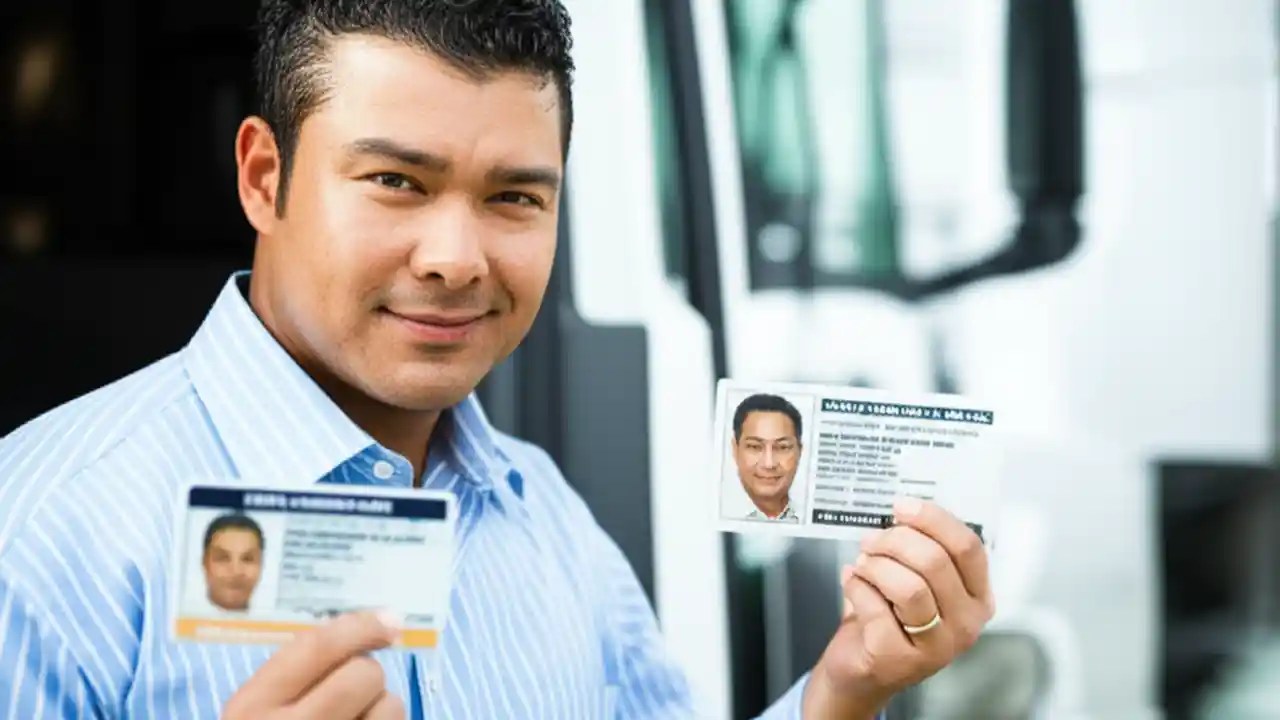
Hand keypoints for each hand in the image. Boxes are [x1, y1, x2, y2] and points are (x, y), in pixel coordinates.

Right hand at [221, 610, 406, 719]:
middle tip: (351, 697)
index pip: (316, 646)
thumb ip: (299, 676)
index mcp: (251, 709)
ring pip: (391, 707)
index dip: (360, 626)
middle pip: (363, 673)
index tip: (388, 621)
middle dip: (367, 678)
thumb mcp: (259, 713)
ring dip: (383, 711)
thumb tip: (381, 625)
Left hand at [803, 499, 994, 718]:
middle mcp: (966, 625)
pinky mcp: (899, 659)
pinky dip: (856, 586)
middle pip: (936, 562)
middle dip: (896, 541)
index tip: (902, 507)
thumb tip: (903, 510)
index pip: (968, 547)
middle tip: (872, 540)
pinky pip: (876, 608)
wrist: (862, 671)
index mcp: (977, 598)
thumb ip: (921, 550)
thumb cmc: (890, 619)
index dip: (933, 519)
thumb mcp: (918, 582)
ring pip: (910, 586)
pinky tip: (851, 582)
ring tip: (862, 563)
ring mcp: (936, 647)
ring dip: (877, 565)